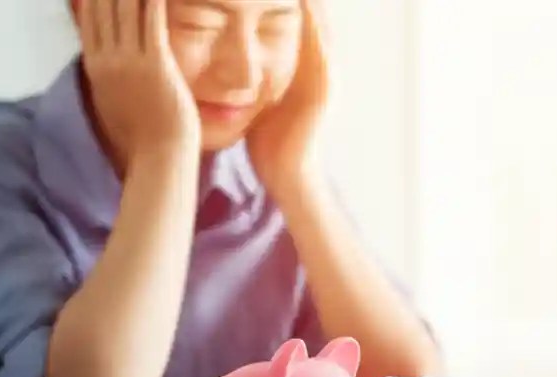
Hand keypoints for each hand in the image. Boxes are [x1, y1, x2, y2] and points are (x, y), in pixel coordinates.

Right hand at [78, 0, 200, 172]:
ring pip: (126, 7)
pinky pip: (152, 20)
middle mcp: (107, 60)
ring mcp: (129, 62)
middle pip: (103, 5)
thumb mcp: (114, 102)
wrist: (159, 157)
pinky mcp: (155, 65)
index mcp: (96, 67)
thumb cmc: (144, 136)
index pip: (90, 16)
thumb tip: (107, 66)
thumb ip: (110, 77)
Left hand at [248, 0, 332, 197]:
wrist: (289, 178)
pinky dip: (314, 23)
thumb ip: (253, 83)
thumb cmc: (269, 147)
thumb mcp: (260, 103)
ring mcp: (325, 79)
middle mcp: (320, 71)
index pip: (300, 26)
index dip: (290, 2)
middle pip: (315, 20)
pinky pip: (321, 47)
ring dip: (313, 3)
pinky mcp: (324, 88)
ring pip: (322, 28)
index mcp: (304, 73)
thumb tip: (230, 70)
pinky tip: (304, 2)